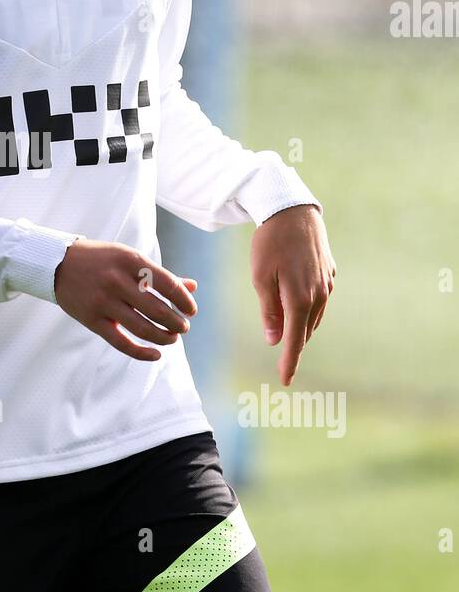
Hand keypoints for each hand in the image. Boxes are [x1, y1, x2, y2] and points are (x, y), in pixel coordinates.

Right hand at [54, 237, 197, 360]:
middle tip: (183, 327)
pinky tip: (156, 354)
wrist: (58, 264)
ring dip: (164, 337)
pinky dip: (141, 352)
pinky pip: (121, 342)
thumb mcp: (130, 258)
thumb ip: (160, 274)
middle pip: (157, 310)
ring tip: (172, 338)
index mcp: (131, 260)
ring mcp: (103, 301)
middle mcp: (117, 280)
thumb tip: (192, 286)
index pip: (168, 284)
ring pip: (142, 328)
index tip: (191, 311)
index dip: (184, 300)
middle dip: (176, 323)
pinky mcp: (92, 319)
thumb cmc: (102, 260)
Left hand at [250, 204, 335, 385]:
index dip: (290, 362)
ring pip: (313, 315)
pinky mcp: (330, 273)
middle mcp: (319, 295)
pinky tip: (298, 301)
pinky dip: (308, 307)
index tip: (285, 380)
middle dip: (293, 342)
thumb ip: (269, 311)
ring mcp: (327, 284)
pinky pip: (319, 299)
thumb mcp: (260, 278)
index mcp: (299, 299)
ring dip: (300, 324)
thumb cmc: (270, 243)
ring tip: (287, 330)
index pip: (294, 340)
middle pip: (304, 330)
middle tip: (281, 357)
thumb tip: (275, 339)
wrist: (293, 210)